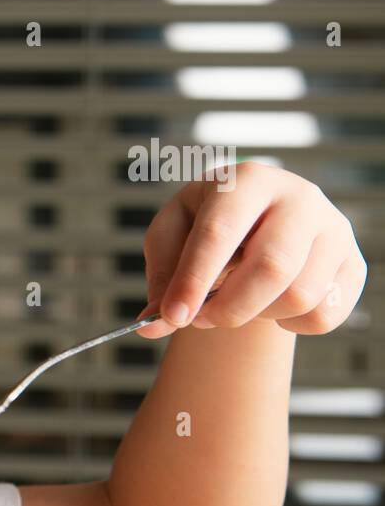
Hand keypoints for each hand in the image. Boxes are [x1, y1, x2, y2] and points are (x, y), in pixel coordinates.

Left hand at [135, 162, 366, 338]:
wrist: (257, 226)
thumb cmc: (205, 227)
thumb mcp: (172, 238)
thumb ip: (161, 278)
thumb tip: (153, 323)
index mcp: (247, 180)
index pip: (220, 233)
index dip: (193, 280)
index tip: (172, 317)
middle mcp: (300, 197)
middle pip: (271, 267)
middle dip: (228, 307)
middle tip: (200, 319)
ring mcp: (334, 230)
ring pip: (299, 297)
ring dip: (256, 316)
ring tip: (236, 301)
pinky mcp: (353, 265)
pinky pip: (323, 316)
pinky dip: (289, 325)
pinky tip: (270, 304)